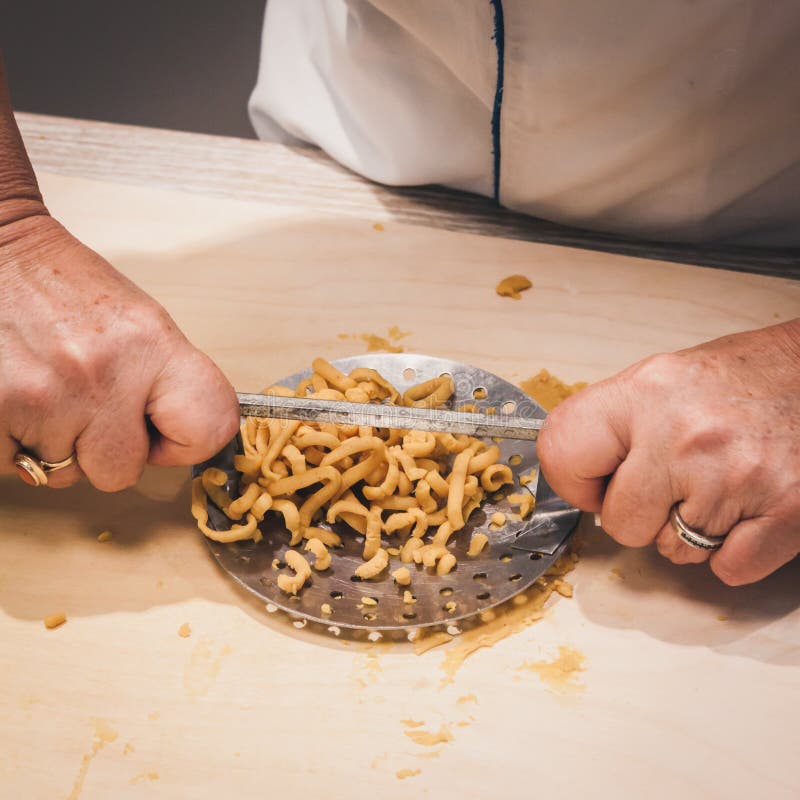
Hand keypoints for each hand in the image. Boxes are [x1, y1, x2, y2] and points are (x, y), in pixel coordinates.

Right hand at [0, 213, 239, 490]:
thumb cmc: (61, 287)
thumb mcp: (136, 321)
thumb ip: (162, 380)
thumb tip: (176, 440)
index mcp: (151, 343)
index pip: (209, 427)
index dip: (186, 444)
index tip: (162, 431)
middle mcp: (103, 371)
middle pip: (121, 472)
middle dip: (102, 450)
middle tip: (83, 403)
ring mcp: (44, 396)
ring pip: (62, 474)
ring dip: (52, 443)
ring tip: (41, 388)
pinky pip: (13, 467)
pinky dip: (10, 443)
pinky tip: (11, 396)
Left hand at [537, 321, 799, 585]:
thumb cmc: (738, 379)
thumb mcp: (659, 380)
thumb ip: (612, 428)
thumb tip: (577, 481)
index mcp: (644, 393)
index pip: (561, 455)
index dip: (577, 480)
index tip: (598, 481)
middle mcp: (684, 434)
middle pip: (620, 522)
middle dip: (641, 514)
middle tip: (672, 482)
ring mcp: (735, 475)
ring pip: (674, 552)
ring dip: (691, 531)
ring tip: (718, 483)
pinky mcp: (787, 511)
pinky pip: (728, 569)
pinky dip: (735, 551)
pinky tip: (747, 509)